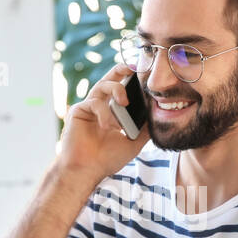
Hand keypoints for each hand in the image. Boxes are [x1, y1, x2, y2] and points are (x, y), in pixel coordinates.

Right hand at [55, 62, 149, 185]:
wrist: (87, 171)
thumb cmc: (107, 159)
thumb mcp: (133, 142)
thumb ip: (144, 129)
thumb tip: (159, 116)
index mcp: (111, 110)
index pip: (122, 89)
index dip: (131, 79)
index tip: (144, 72)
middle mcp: (99, 105)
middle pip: (110, 78)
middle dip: (122, 69)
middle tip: (134, 66)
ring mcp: (88, 107)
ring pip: (102, 86)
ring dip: (116, 90)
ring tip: (125, 102)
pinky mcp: (78, 111)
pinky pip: (94, 103)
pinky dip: (105, 113)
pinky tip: (108, 127)